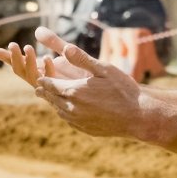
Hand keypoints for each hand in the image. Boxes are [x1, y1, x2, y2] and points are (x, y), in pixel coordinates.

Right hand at [0, 27, 92, 87]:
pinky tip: (50, 58)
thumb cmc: (87, 71)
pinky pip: (52, 83)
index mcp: (43, 70)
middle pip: (22, 72)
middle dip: (15, 59)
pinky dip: (48, 70)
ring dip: (28, 63)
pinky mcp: (64, 89)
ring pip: (33, 78)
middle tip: (13, 45)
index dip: (7, 58)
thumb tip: (37, 30)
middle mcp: (45, 79)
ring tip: (28, 48)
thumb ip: (53, 41)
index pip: (19, 65)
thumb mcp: (68, 51)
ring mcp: (53, 85)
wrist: (108, 88)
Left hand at [33, 41, 149, 139]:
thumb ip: (82, 59)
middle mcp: (71, 108)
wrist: (138, 116)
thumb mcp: (104, 69)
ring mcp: (77, 121)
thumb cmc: (123, 90)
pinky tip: (69, 109)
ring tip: (51, 96)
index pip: (48, 83)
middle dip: (44, 90)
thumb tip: (65, 47)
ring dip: (54, 102)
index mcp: (73, 91)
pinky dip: (66, 112)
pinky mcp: (84, 129)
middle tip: (39, 86)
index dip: (44, 77)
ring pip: (58, 110)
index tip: (40, 74)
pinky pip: (69, 120)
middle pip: (49, 97)